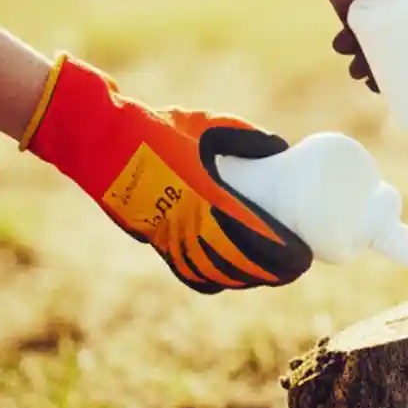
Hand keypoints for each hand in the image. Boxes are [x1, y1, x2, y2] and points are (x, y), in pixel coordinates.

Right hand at [20, 55, 311, 292]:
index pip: (254, 235)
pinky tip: (230, 282)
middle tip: (299, 266)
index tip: (305, 253)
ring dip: (249, 279)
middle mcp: (190, 224)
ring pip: (217, 272)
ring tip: (275, 276)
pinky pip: (189, 272)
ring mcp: (171, 237)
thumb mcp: (206, 124)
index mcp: (206, 196)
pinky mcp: (155, 241)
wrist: (101, 142)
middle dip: (275, 271)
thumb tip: (281, 147)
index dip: (283, 251)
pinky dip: (213, 281)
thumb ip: (244, 135)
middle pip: (242, 262)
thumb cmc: (157, 128)